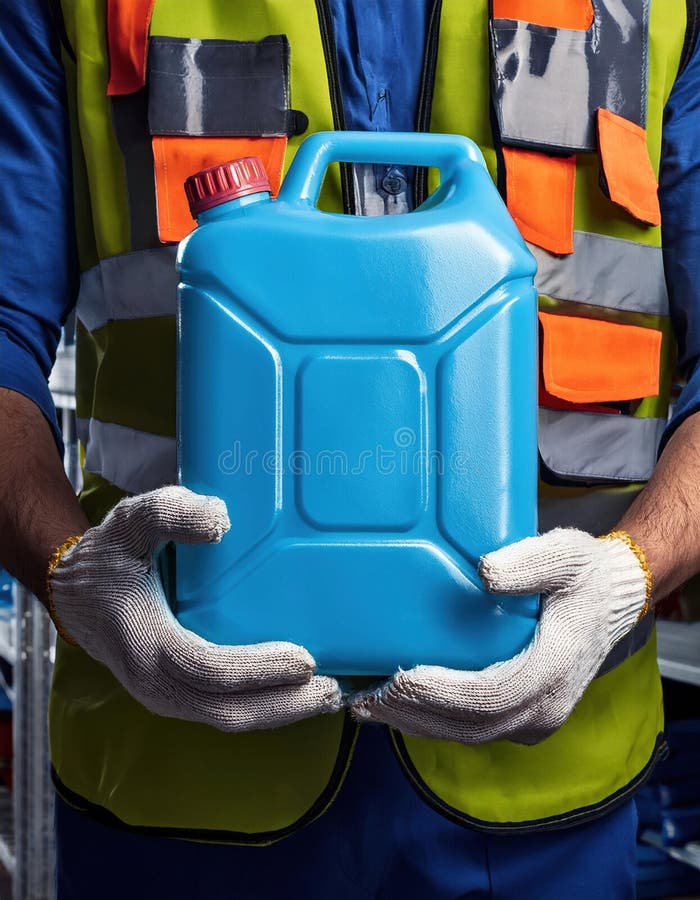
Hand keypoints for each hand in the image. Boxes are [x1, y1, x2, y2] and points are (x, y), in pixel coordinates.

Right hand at [49, 486, 341, 731]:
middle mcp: (155, 683)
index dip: (258, 670)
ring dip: (279, 712)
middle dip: (284, 705)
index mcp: (147, 646)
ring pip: (227, 718)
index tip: (306, 660)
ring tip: (326, 698)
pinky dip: (261, 708)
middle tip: (333, 691)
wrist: (73, 594)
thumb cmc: (107, 558)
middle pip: (227, 710)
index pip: (210, 670)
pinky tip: (293, 695)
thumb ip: (168, 511)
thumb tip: (220, 522)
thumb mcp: (129, 522)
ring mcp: (164, 696)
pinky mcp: (175, 695)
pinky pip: (221, 711)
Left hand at [352, 528, 647, 743]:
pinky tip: (400, 707)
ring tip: (368, 706)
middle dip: (414, 713)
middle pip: (471, 724)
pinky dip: (433, 721)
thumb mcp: (567, 555)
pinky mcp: (524, 717)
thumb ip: (530, 560)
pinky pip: (475, 728)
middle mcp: (547, 706)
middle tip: (364, 697)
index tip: (400, 676)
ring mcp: (537, 718)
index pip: (491, 695)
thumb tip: (485, 571)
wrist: (614, 602)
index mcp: (555, 669)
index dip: (442, 692)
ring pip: (468, 733)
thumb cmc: (587, 577)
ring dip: (416, 723)